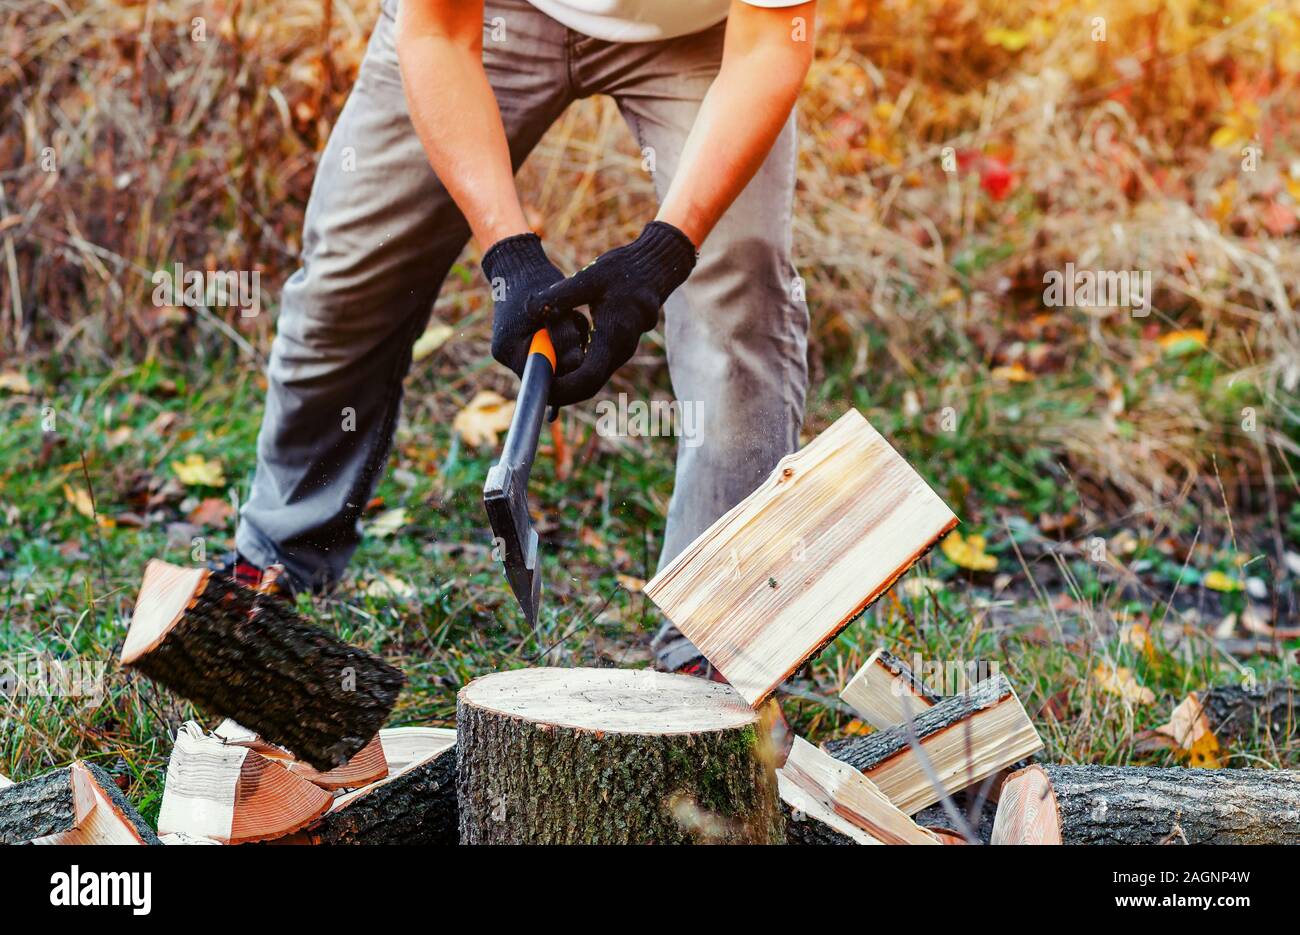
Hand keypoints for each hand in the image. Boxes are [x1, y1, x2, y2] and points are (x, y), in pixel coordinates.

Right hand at [482, 233, 587, 378]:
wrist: (518, 264)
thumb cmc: (535, 281)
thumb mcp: (553, 309)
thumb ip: (565, 337)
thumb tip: (578, 364)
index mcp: (510, 351)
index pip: (542, 378)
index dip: (566, 371)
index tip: (581, 350)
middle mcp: (508, 356)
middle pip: (548, 371)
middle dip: (568, 353)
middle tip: (577, 325)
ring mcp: (514, 350)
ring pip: (551, 360)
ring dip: (568, 344)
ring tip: (572, 318)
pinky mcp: (524, 342)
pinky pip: (548, 349)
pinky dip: (562, 338)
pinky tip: (567, 321)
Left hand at [529, 221, 696, 406]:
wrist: (653, 269)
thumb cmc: (622, 270)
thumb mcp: (589, 278)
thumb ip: (560, 295)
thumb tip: (530, 308)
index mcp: (614, 335)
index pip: (587, 377)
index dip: (563, 388)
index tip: (540, 385)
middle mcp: (621, 350)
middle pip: (589, 386)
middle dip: (562, 391)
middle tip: (534, 385)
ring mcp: (621, 352)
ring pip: (592, 379)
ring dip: (567, 382)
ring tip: (539, 374)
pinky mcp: (617, 348)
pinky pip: (595, 369)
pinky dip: (575, 371)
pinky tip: (554, 362)